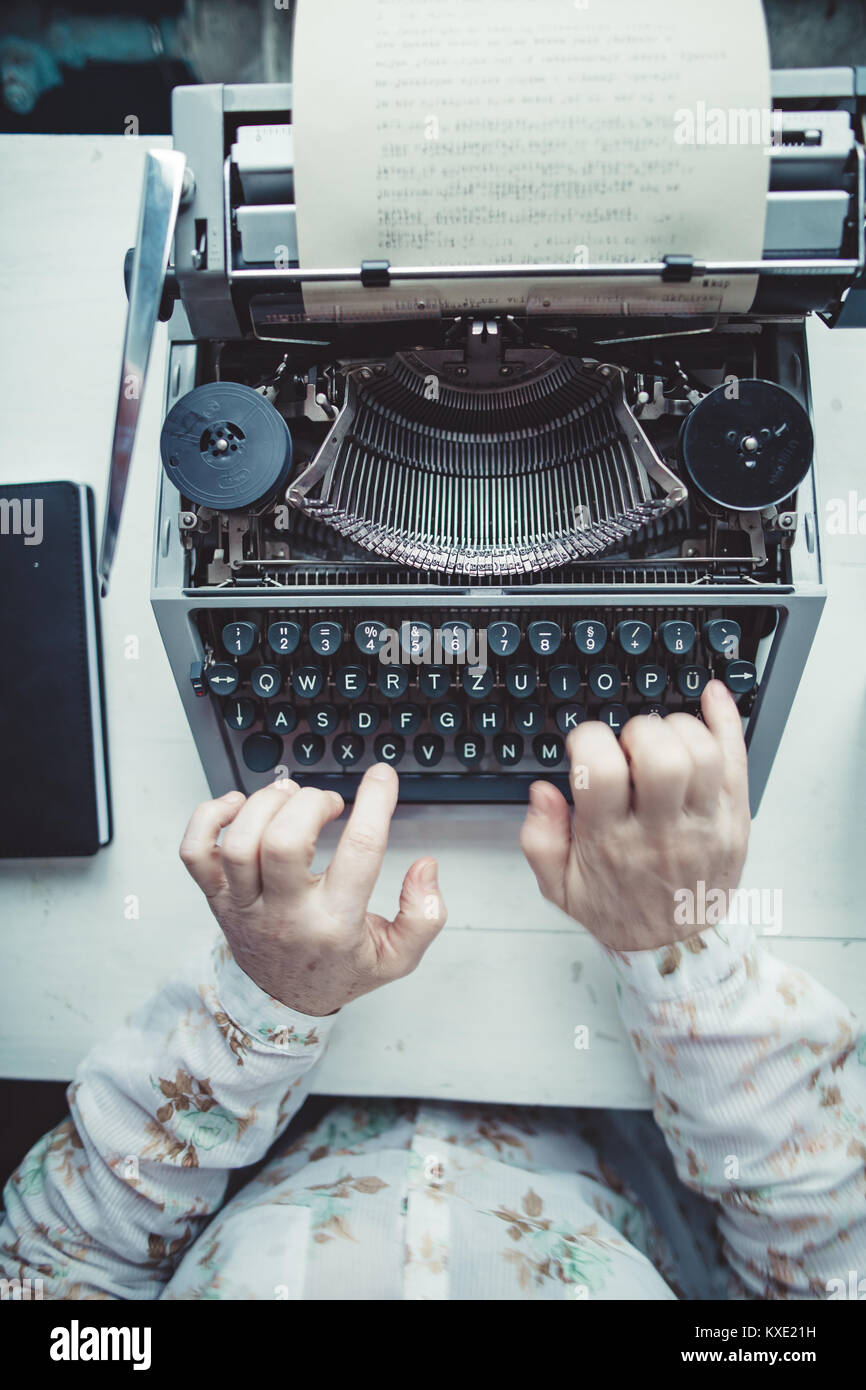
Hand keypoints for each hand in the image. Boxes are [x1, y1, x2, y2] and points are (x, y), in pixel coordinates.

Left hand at [179, 763, 445, 1015]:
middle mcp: (285, 914)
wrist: (282, 1003)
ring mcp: (244, 906)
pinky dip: (209, 818)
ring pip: (239, 843)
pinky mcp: (215, 898)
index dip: (375, 804)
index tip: (383, 778)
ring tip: (290, 797)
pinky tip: (240, 806)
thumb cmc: (338, 969)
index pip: (359, 853)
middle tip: (328, 802)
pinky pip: (195, 852)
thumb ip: (425, 916)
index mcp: (334, 924)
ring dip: (265, 804)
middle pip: (283, 842)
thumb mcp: (397, 957)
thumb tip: (425, 868)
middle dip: (310, 804)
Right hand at [520, 680, 749, 951]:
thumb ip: (539, 838)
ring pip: (702, 753)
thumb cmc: (617, 909)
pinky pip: (736, 759)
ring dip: (677, 728)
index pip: (601, 772)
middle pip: (660, 756)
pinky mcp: (733, 819)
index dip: (589, 741)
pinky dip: (726, 720)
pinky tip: (712, 697)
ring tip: (659, 741)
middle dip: (638, 731)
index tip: (586, 746)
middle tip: (627, 745)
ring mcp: (703, 824)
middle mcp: (660, 832)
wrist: (674, 946)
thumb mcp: (558, 886)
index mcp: (610, 842)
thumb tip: (543, 792)